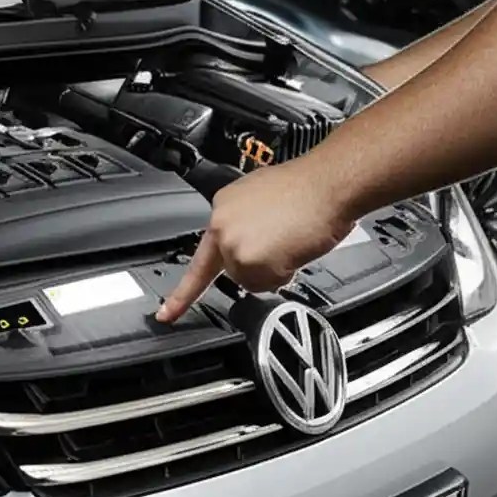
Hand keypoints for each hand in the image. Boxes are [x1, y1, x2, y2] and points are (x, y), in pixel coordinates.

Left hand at [155, 161, 355, 323]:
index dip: (182, 292)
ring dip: (274, 268)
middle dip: (259, 263)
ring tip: (291, 239)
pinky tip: (293, 247)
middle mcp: (221, 226)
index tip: (166, 313)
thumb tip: (254, 239)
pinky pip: (265, 284)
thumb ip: (247, 223)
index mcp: (223, 207)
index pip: (200, 254)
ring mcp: (231, 245)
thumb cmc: (310, 189)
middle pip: (234, 269)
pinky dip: (284, 273)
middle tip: (283, 240)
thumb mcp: (264, 198)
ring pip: (250, 279)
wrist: (330, 183)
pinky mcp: (247, 260)